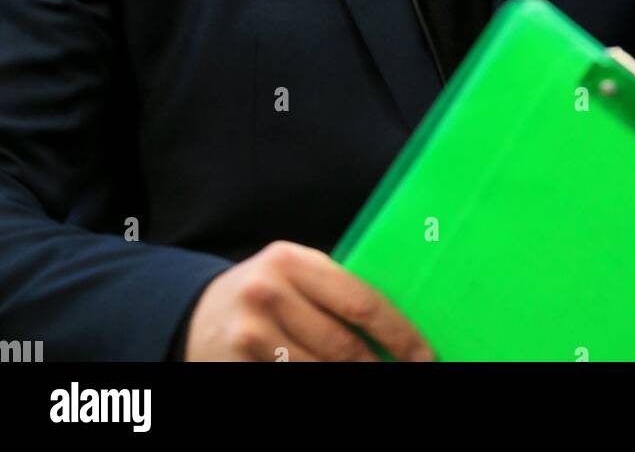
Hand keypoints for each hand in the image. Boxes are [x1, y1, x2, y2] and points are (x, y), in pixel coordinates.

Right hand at [183, 240, 434, 361]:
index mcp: (290, 259)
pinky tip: (333, 386)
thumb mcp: (291, 275)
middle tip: (405, 377)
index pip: (361, 302)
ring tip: (375, 380)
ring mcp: (250, 333)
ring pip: (321, 373)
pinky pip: (292, 386)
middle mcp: (268, 291)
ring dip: (351, 382)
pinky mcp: (237, 366)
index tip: (425, 357)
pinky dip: (316, 390)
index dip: (400, 335)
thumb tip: (397, 322)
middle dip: (378, 369)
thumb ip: (332, 288)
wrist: (192, 316)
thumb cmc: (262, 294)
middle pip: (343, 347)